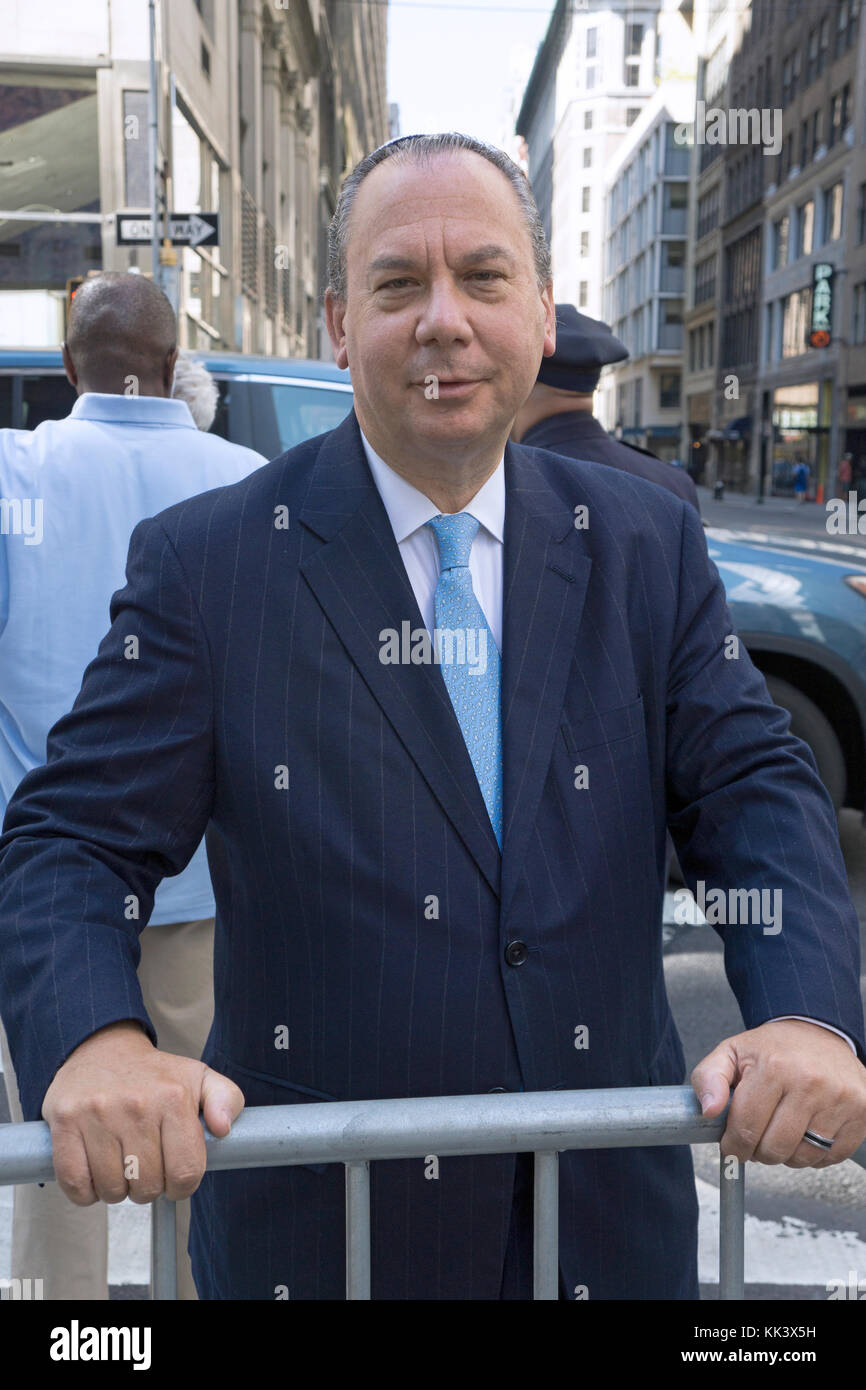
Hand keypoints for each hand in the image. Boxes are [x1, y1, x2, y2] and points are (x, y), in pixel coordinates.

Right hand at [41, 1019, 244, 1204]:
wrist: (101, 1048)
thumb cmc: (155, 1074)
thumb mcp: (199, 1078)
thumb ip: (227, 1100)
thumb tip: (222, 1130)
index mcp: (174, 1097)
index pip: (186, 1172)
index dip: (181, 1186)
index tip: (174, 1176)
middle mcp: (137, 1105)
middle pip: (147, 1186)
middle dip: (149, 1188)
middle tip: (144, 1167)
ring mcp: (98, 1114)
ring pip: (112, 1189)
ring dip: (117, 1189)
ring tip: (120, 1165)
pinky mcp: (65, 1121)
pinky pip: (76, 1184)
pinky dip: (86, 1192)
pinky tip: (95, 1172)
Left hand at [692, 1018, 865, 1167]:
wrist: (818, 1032)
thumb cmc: (774, 1048)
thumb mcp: (731, 1053)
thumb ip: (708, 1079)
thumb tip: (708, 1111)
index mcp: (774, 1067)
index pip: (745, 1128)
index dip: (733, 1146)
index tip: (732, 1146)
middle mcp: (810, 1082)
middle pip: (774, 1149)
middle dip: (759, 1151)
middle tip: (758, 1136)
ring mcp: (840, 1098)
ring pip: (803, 1157)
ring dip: (788, 1154)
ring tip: (783, 1129)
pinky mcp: (861, 1112)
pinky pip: (832, 1157)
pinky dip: (816, 1154)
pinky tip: (808, 1130)